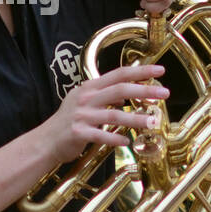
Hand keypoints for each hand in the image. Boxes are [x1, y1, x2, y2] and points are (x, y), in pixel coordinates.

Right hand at [42, 64, 168, 162]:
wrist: (45, 141)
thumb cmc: (67, 122)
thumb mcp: (84, 103)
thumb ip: (104, 97)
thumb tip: (125, 95)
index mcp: (90, 88)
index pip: (118, 74)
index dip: (140, 70)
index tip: (160, 69)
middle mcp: (86, 98)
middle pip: (120, 89)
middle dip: (144, 90)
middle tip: (165, 93)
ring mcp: (81, 115)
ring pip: (114, 114)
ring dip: (136, 118)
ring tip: (153, 121)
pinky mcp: (78, 133)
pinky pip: (101, 135)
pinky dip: (115, 139)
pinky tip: (127, 142)